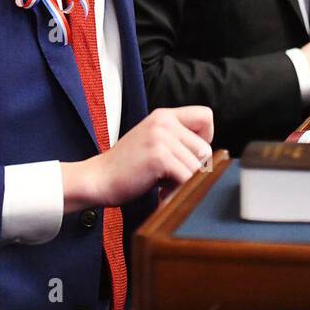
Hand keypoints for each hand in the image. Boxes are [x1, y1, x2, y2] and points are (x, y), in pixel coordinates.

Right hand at [61, 105, 212, 209]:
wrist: (98, 179)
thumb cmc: (127, 167)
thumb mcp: (154, 142)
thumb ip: (179, 141)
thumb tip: (211, 157)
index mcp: (164, 115)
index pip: (206, 116)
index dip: (204, 138)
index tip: (188, 155)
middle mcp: (164, 121)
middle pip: (205, 148)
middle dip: (193, 168)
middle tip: (170, 178)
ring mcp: (161, 137)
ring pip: (198, 166)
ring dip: (184, 182)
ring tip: (164, 185)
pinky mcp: (159, 156)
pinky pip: (187, 177)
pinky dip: (178, 191)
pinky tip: (162, 193)